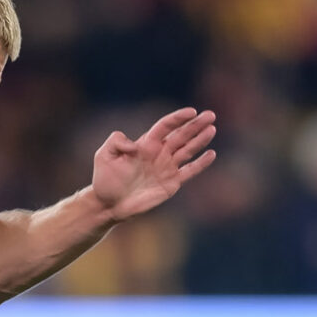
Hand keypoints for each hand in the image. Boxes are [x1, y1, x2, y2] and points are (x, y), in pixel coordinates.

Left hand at [91, 107, 217, 220]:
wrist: (109, 204)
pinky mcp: (172, 183)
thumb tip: (134, 144)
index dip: (178, 118)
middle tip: (211, 115)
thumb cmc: (105, 179)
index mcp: (146, 144)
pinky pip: (189, 171)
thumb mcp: (104, 156)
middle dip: (196, 125)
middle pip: (181, 135)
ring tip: (212, 129)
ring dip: (201, 139)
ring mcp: (167, 167)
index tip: (191, 111)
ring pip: (188, 150)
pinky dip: (201, 163)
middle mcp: (159, 153)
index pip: (166, 126)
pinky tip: (211, 154)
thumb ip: (116, 142)